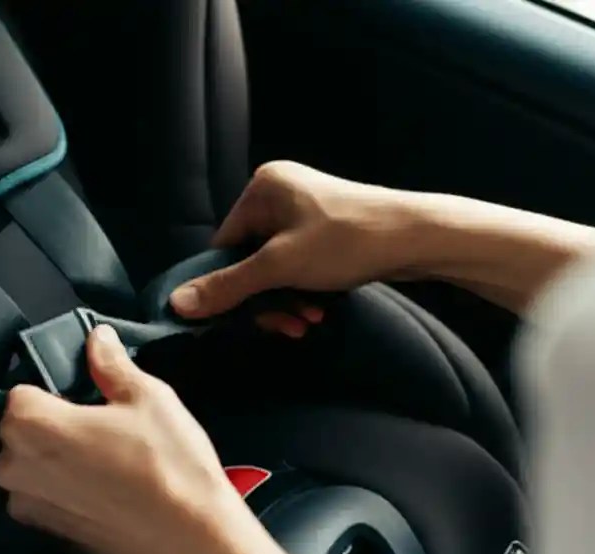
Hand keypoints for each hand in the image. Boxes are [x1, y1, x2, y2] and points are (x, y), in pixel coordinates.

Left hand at [0, 324, 252, 553]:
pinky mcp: (49, 537)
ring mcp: (31, 509)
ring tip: (112, 462)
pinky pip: (48, 501)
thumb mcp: (150, 399)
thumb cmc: (170, 468)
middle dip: (54, 426)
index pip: (20, 392)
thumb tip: (98, 340)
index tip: (87, 397)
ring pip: (33, 469)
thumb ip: (113, 366)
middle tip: (106, 428)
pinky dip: (70, 494)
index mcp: (32, 425)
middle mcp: (17, 469)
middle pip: (21, 433)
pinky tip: (112, 493)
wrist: (191, 545)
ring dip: (59, 462)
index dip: (54, 391)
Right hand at [170, 161, 420, 336]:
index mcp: (262, 188)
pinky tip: (319, 311)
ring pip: (276, 268)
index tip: (243, 318)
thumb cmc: (346, 242)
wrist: (417, 237)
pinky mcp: (328, 230)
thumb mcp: (280, 268)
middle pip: (250, 259)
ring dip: (287, 301)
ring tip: (308, 321)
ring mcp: (306, 211)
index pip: (223, 245)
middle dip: (266, 299)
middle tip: (286, 326)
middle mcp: (280, 192)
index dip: (229, 286)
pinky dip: (304, 291)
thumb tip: (177, 304)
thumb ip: (228, 286)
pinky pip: (299, 266)